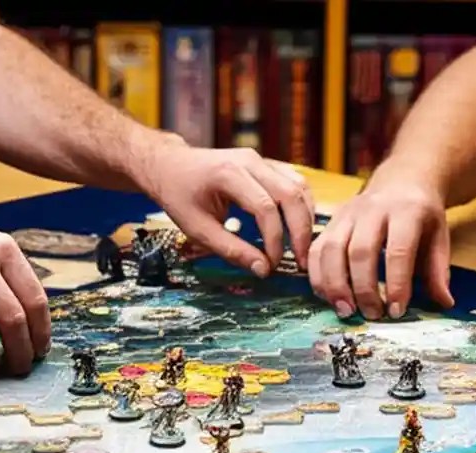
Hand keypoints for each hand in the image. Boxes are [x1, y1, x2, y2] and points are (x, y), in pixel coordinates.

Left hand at [139, 141, 315, 274]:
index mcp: (228, 174)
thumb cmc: (179, 197)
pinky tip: (299, 228)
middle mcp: (250, 161)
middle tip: (301, 261)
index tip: (272, 264)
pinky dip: (302, 206)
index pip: (265, 208)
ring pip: (299, 186)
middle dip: (300, 231)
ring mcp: (261, 159)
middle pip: (290, 194)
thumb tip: (262, 269)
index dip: (274, 240)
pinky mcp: (267, 163)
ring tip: (302, 248)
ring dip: (306, 218)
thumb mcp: (197, 229)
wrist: (169, 165)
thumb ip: (231, 249)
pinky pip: (294, 182)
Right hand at [309, 181, 454, 320]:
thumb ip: (438, 271)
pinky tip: (327, 297)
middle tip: (371, 315)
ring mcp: (347, 214)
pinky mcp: (330, 221)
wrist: (401, 180)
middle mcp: (373, 209)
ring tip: (346, 310)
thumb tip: (444, 302)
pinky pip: (316, 250)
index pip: (398, 250)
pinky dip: (318, 276)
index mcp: (406, 211)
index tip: (397, 311)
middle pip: (360, 251)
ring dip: (335, 285)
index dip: (397, 284)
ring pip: (331, 250)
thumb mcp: (438, 237)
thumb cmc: (420, 214)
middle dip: (363, 288)